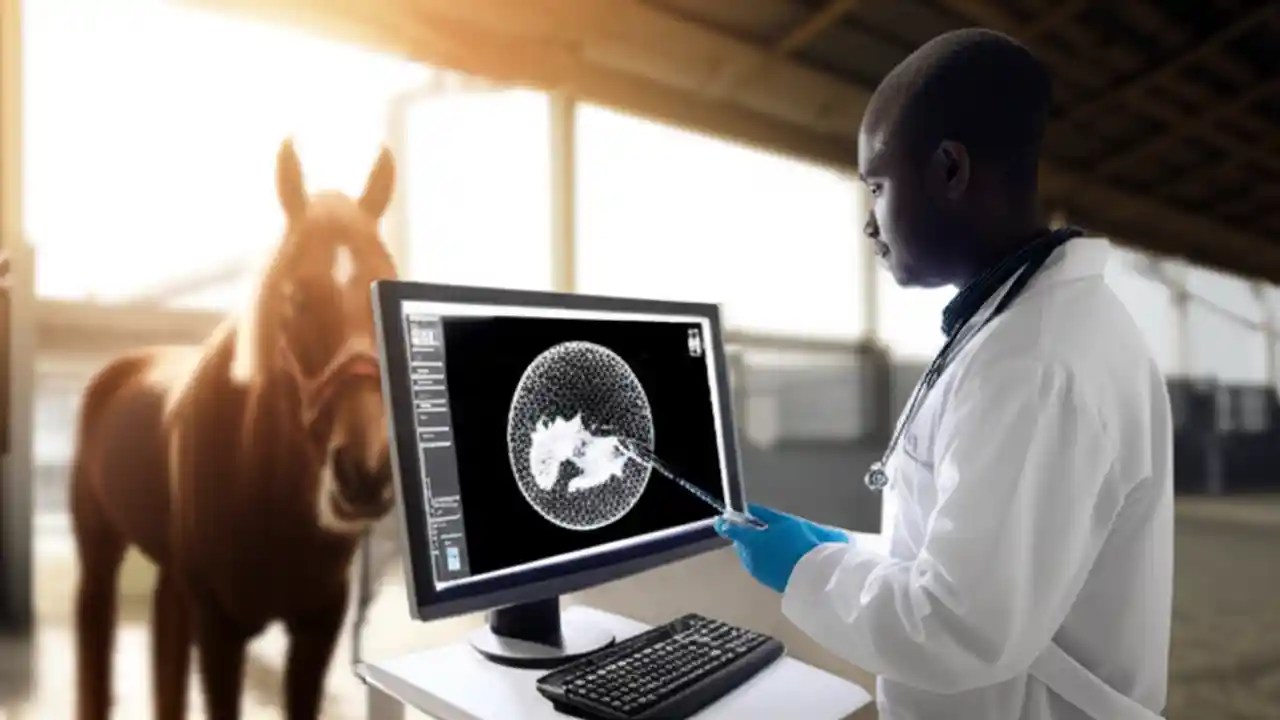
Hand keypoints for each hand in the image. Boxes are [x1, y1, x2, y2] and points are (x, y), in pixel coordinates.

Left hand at [715, 504, 849, 592]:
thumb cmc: (800, 543)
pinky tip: (779, 556)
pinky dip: (763, 559)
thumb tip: (748, 507)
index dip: (725, 522)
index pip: (729, 529)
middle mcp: (748, 556)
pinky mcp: (763, 580)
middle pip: (740, 542)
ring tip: (777, 544)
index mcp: (750, 540)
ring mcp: (755, 570)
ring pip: (748, 554)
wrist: (813, 574)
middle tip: (766, 530)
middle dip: (748, 535)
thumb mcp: (784, 522)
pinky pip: (757, 564)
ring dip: (756, 548)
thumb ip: (763, 514)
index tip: (725, 518)